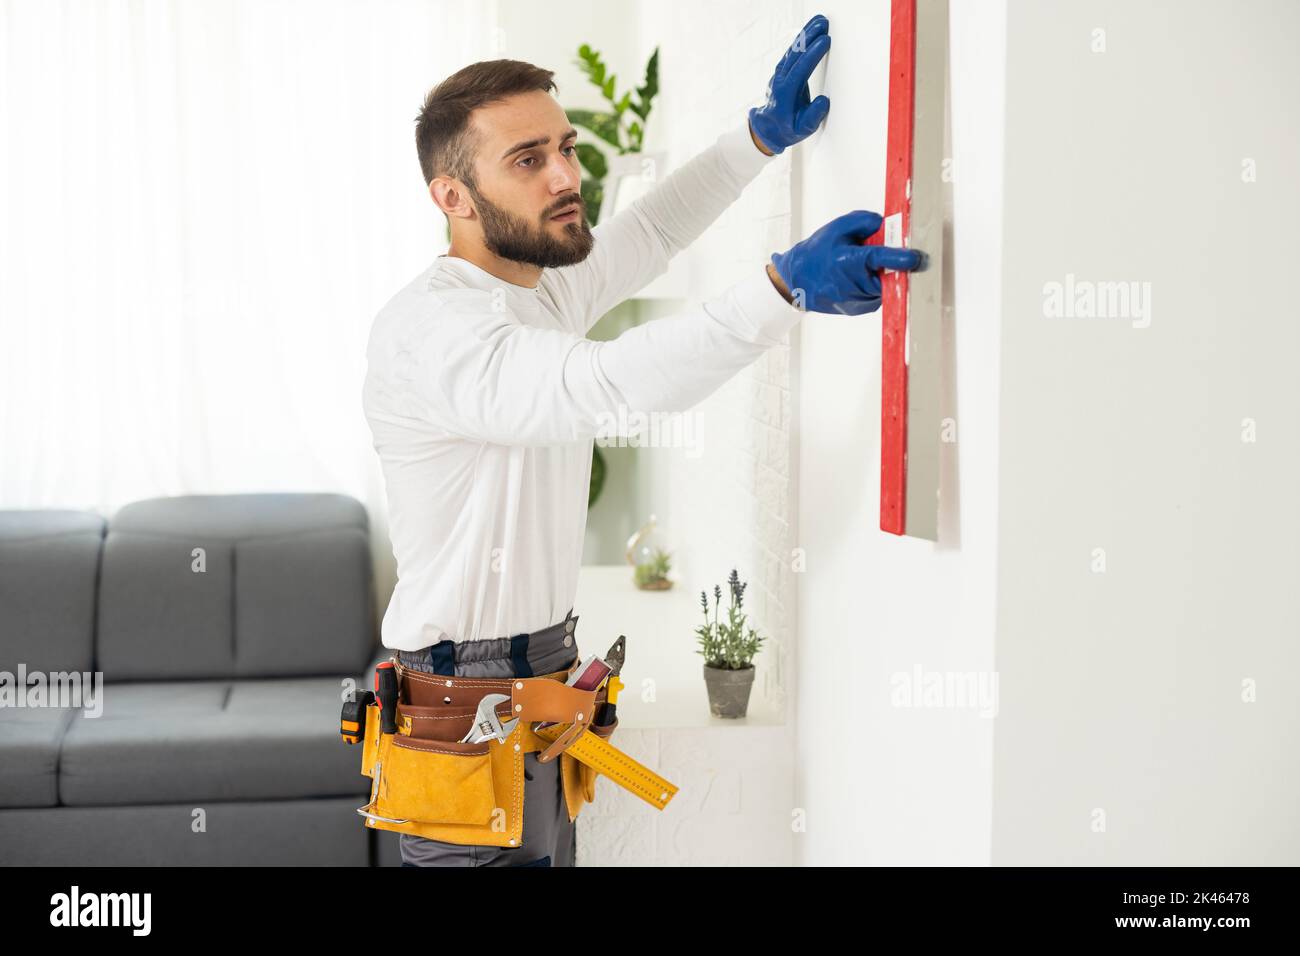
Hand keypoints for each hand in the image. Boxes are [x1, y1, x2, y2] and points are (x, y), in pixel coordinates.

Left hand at [748, 13, 831, 155]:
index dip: (812, 55)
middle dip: (809, 37)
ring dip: (806, 34)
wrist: (769, 127)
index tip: (825, 41)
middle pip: (795, 55)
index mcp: (785, 94)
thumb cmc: (788, 128)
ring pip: (792, 50)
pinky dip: (801, 39)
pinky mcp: (782, 70)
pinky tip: (811, 29)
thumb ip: (813, 117)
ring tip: (820, 20)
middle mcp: (780, 80)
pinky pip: (792, 51)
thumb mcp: (803, 129)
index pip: (800, 70)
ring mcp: (779, 74)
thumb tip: (823, 101)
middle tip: (823, 23)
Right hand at [769, 210, 924, 314]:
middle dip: (890, 265)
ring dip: (881, 275)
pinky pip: (877, 296)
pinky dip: (874, 285)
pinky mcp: (857, 309)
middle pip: (887, 274)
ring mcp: (855, 299)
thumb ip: (864, 221)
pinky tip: (860, 278)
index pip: (882, 259)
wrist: (796, 280)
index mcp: (848, 261)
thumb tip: (886, 225)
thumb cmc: (816, 253)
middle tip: (881, 256)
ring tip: (861, 267)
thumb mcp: (837, 228)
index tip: (917, 257)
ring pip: (883, 286)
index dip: (902, 258)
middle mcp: (852, 283)